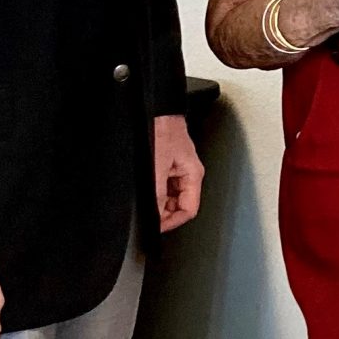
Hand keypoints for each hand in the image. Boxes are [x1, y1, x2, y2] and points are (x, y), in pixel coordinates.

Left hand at [154, 114, 202, 232]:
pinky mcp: (168, 164)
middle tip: (149, 215)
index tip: (158, 226)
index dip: (173, 221)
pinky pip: (164, 185)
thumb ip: (158, 192)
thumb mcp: (158, 166)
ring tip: (146, 200)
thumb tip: (156, 215)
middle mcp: (188, 173)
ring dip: (159, 201)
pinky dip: (155, 191)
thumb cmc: (162, 130)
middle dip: (164, 212)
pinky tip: (146, 189)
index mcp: (193, 174)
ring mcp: (178, 168)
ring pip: (171, 196)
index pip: (189, 210)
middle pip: (180, 205)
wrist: (155, 111)